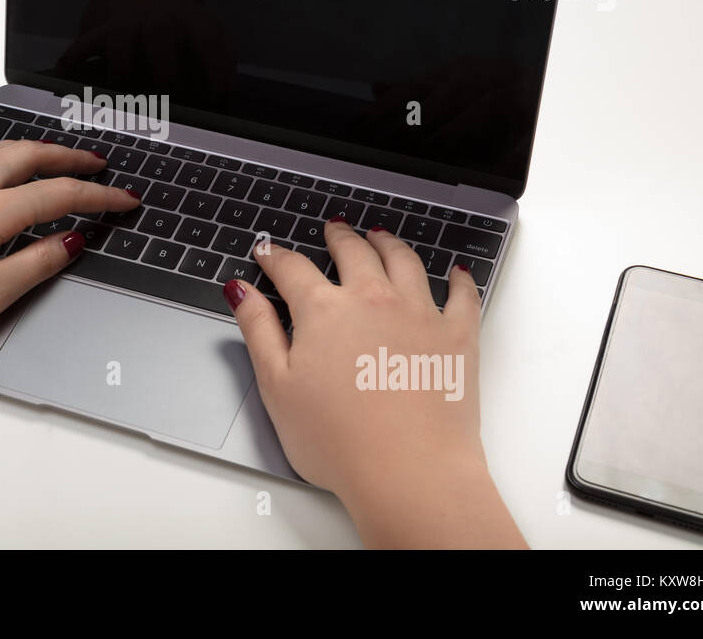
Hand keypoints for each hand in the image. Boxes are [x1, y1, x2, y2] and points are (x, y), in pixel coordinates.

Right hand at [225, 220, 525, 547]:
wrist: (410, 472)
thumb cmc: (339, 441)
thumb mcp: (277, 387)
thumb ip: (258, 330)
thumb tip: (241, 291)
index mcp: (324, 311)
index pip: (292, 270)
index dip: (276, 257)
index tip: (269, 252)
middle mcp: (372, 300)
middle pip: (353, 253)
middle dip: (338, 237)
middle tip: (333, 230)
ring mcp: (419, 314)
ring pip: (403, 261)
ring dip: (388, 243)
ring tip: (379, 236)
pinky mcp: (457, 337)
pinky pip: (461, 295)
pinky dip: (457, 279)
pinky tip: (454, 273)